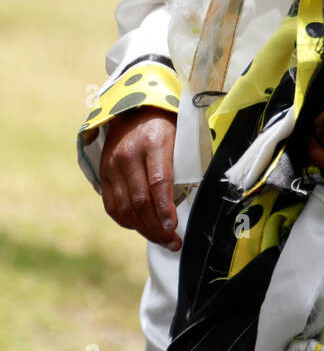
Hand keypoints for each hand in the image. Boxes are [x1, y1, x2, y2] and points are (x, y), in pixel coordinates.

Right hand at [99, 107, 181, 249]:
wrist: (134, 107)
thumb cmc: (168, 125)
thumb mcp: (181, 136)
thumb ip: (185, 163)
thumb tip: (194, 198)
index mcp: (154, 141)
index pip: (158, 181)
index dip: (165, 208)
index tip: (173, 226)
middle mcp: (128, 154)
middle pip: (140, 200)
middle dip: (157, 227)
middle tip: (173, 242)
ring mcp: (112, 164)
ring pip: (124, 207)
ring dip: (144, 229)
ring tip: (162, 240)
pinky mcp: (103, 172)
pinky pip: (111, 205)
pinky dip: (126, 221)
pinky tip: (141, 228)